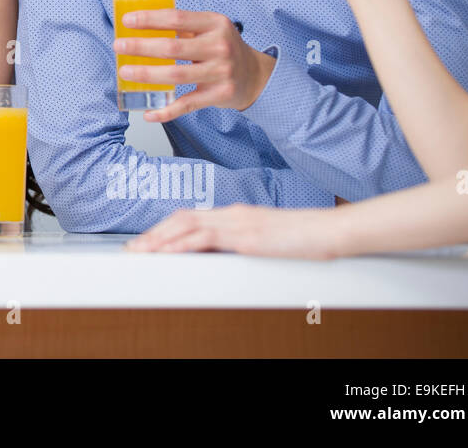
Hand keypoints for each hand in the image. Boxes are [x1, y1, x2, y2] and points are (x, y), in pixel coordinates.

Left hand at [114, 8, 276, 120]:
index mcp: (215, 24)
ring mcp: (221, 71)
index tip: (127, 21)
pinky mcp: (220, 94)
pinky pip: (187, 104)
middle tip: (118, 46)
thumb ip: (184, 27)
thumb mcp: (210, 29)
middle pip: (172, 48)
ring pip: (176, 75)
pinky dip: (166, 111)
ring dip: (146, 74)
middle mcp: (220, 46)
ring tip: (125, 71)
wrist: (255, 75)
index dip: (150, 19)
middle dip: (141, 47)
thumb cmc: (223, 48)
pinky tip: (148, 112)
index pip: (177, 18)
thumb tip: (141, 26)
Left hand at [125, 204, 343, 258]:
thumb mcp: (269, 239)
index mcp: (237, 214)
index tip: (149, 240)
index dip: (166, 228)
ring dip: (160, 240)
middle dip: (155, 233)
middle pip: (182, 218)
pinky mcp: (248, 237)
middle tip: (134, 248)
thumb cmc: (307, 237)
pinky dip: (183, 245)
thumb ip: (246, 242)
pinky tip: (169, 253)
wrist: (332, 230)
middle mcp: (233, 214)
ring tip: (142, 251)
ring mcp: (239, 224)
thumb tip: (226, 253)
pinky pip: (207, 239)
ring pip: (188, 226)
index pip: (192, 217)